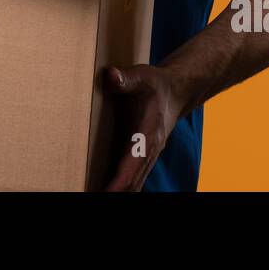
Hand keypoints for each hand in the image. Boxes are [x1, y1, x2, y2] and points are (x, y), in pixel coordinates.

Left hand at [102, 63, 185, 190]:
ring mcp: (148, 155)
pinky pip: (134, 178)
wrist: (176, 91)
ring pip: (135, 182)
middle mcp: (150, 149)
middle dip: (117, 191)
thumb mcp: (141, 76)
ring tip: (96, 193)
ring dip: (120, 191)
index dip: (120, 179)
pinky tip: (110, 190)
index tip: (107, 191)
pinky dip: (124, 187)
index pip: (133, 161)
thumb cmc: (155, 85)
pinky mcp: (144, 157)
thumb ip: (126, 78)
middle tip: (92, 194)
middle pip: (134, 180)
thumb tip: (110, 76)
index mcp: (149, 133)